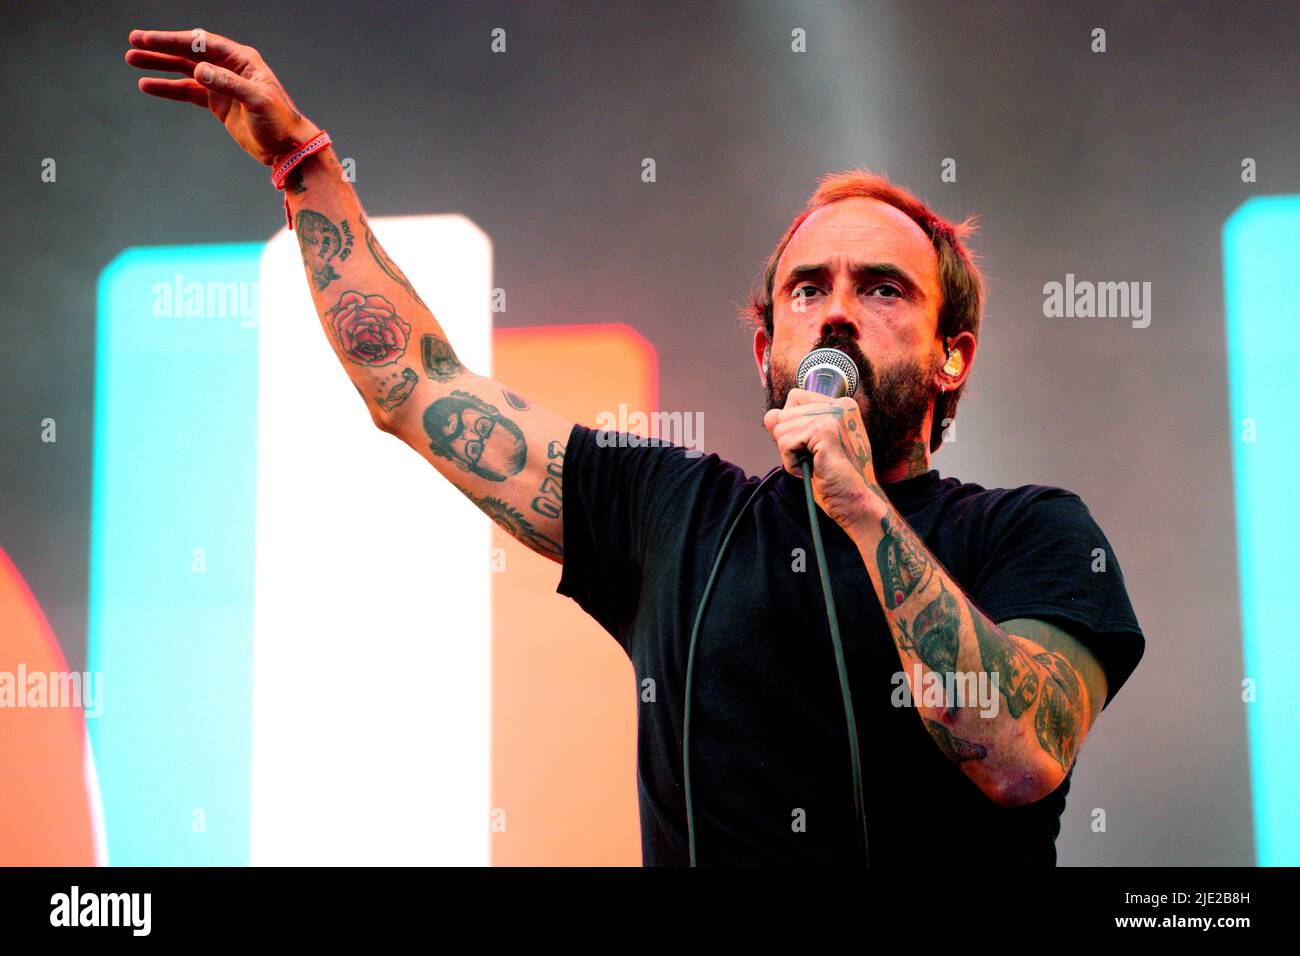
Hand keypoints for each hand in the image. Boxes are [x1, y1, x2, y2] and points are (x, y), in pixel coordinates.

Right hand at [126, 28, 320, 165]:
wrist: (287, 148)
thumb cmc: (279, 122)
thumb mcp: (256, 100)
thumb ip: (228, 84)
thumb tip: (199, 70)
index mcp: (241, 60)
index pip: (202, 44)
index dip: (174, 41)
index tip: (149, 40)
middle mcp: (230, 68)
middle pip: (189, 53)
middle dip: (161, 47)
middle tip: (133, 42)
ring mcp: (222, 85)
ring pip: (185, 70)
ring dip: (159, 65)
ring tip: (132, 59)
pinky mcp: (218, 103)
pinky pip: (187, 91)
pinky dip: (168, 88)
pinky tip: (148, 85)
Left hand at [763, 389, 881, 528]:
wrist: (857, 503)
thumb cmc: (836, 479)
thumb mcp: (809, 448)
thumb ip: (790, 427)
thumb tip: (769, 415)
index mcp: (841, 405)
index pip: (794, 398)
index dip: (792, 425)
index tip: (812, 447)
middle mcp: (840, 405)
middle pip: (783, 413)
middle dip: (790, 443)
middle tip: (816, 460)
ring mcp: (833, 415)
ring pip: (781, 429)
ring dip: (791, 455)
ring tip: (816, 465)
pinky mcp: (824, 430)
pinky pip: (785, 443)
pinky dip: (792, 462)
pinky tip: (813, 470)